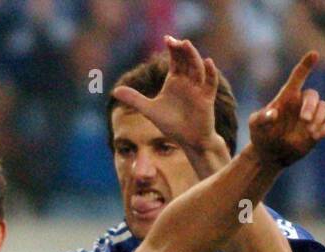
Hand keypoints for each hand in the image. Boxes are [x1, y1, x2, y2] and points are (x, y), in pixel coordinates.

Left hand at [111, 36, 220, 154]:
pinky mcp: (206, 99)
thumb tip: (114, 91)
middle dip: (182, 49)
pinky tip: (208, 62)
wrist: (188, 140)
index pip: (175, 59)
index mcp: (175, 80)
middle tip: (174, 40)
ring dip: (193, 56)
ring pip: (197, 68)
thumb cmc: (171, 124)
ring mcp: (198, 89)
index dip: (172, 48)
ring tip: (186, 44)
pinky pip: (210, 83)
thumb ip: (134, 99)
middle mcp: (188, 81)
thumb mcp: (150, 110)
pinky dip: (211, 73)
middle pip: (187, 60)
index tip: (166, 38)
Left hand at [248, 52, 324, 168]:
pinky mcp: (319, 129)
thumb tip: (273, 113)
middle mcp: (301, 103)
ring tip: (309, 132)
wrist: (270, 155)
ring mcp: (311, 116)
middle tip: (305, 120)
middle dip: (311, 106)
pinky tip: (317, 135)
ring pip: (324, 107)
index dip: (306, 65)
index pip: (298, 77)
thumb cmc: (261, 135)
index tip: (314, 54)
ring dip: (319, 118)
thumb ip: (261, 119)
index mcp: (287, 97)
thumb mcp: (255, 126)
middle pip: (313, 95)